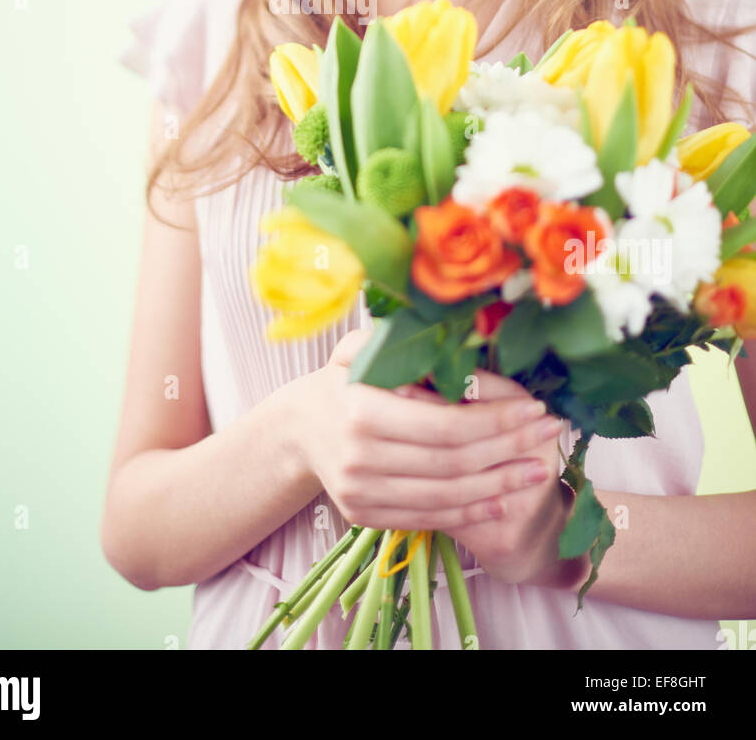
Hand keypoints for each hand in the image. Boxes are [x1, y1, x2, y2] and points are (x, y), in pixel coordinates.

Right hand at [293, 329, 565, 566]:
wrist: (298, 428)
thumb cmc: (342, 379)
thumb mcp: (360, 349)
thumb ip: (400, 340)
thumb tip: (458, 330)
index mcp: (362, 411)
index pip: (445, 425)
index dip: (497, 420)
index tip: (535, 407)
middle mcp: (360, 458)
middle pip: (453, 462)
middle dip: (509, 448)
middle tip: (548, 433)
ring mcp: (360, 493)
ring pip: (446, 496)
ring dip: (500, 485)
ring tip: (538, 468)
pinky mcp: (364, 516)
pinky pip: (428, 517)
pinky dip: (470, 511)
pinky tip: (502, 498)